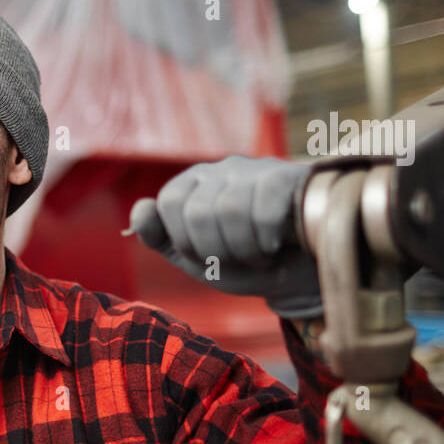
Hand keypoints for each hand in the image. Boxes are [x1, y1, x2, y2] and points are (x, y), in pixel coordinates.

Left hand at [125, 154, 322, 318]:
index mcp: (194, 184)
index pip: (169, 203)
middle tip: (237, 258)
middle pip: (197, 211)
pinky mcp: (289, 178)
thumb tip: (140, 211)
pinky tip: (276, 245)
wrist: (303, 274)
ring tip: (258, 255)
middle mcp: (222, 169)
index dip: (185, 240)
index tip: (206, 255)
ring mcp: (256, 169)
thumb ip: (161, 237)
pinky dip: (266, 240)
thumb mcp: (196, 258)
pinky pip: (264, 209)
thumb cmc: (247, 262)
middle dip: (216, 250)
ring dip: (244, 249)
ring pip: (230, 210)